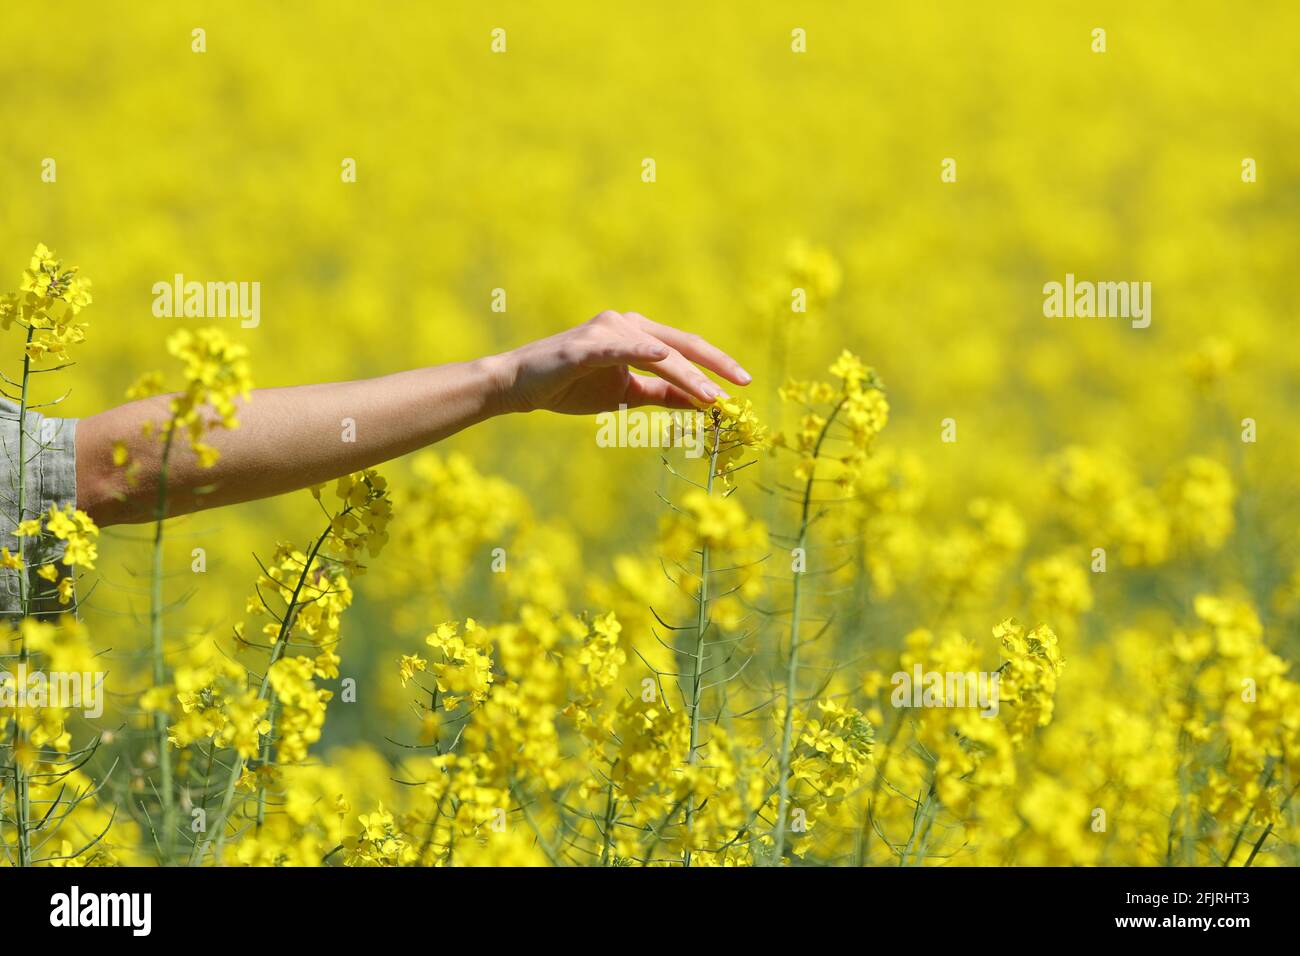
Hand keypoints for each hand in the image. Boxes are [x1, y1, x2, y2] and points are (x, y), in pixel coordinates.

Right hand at [493, 311, 751, 414]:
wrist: (520, 386)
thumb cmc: (571, 387)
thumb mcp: (626, 395)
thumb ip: (662, 395)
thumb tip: (700, 403)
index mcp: (636, 334)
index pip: (685, 348)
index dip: (715, 365)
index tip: (742, 385)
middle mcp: (625, 324)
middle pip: (681, 344)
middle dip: (715, 365)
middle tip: (742, 385)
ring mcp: (606, 331)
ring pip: (658, 353)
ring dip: (688, 375)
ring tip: (712, 398)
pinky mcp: (586, 345)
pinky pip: (622, 349)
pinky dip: (644, 353)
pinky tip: (664, 359)